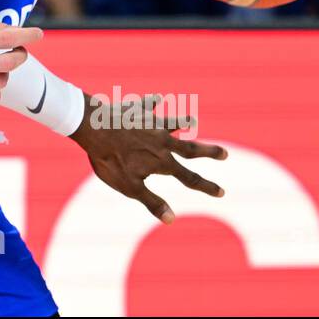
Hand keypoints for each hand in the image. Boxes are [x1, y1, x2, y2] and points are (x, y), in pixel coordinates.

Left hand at [69, 93, 226, 222]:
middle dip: (209, 152)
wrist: (93, 127)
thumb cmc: (109, 159)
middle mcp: (163, 141)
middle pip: (191, 148)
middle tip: (225, 154)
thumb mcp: (130, 187)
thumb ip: (152, 201)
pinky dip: (154, 102)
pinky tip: (157, 98)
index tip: (222, 192)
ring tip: (192, 121)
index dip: (206, 187)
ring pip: (173, 123)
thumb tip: (171, 220)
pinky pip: (149, 105)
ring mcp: (152, 123)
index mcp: (162, 161)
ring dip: (183, 123)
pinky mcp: (138, 109)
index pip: (189, 178)